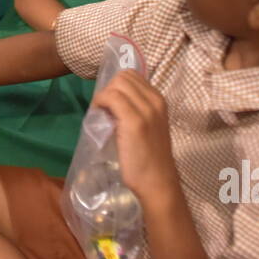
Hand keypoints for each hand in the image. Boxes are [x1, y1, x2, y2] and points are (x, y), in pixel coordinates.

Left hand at [93, 70, 180, 203]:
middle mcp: (155, 101)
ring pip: (117, 84)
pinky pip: (111, 97)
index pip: (133, 76)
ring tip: (102, 112)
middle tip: (104, 108)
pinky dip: (101, 102)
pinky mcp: (134, 121)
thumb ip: (135, 111)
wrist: (157, 182)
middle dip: (109, 88)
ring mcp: (146, 110)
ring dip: (104, 95)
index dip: (116, 86)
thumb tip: (110, 101)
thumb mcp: (147, 127)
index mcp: (159, 100)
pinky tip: (99, 115)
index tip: (109, 102)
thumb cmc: (148, 158)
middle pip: (124, 76)